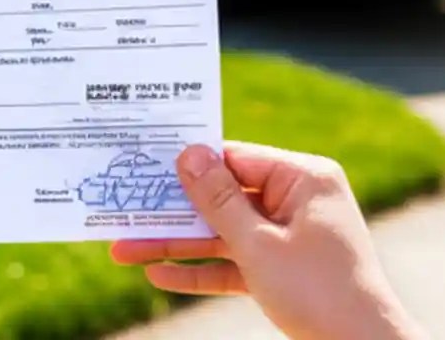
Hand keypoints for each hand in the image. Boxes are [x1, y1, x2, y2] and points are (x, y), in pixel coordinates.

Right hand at [111, 143, 425, 339]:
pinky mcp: (282, 269)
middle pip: (223, 198)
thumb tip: (189, 153)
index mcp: (304, 179)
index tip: (145, 164)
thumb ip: (219, 199)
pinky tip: (159, 275)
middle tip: (126, 209)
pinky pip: (234, 262)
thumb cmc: (320, 291)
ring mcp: (290, 236)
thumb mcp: (258, 244)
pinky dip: (201, 270)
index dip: (189, 164)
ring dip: (177, 245)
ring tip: (124, 250)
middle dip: (173, 212)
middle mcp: (298, 201)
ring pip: (222, 234)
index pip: (236, 159)